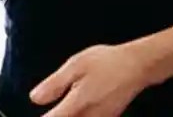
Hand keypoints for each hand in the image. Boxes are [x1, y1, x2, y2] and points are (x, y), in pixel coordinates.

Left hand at [29, 44, 151, 115]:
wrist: (137, 66)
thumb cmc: (106, 62)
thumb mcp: (76, 65)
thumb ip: (54, 84)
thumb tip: (35, 99)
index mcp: (77, 105)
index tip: (41, 111)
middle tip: (52, 109)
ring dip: (67, 116)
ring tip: (62, 109)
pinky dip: (79, 116)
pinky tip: (77, 109)